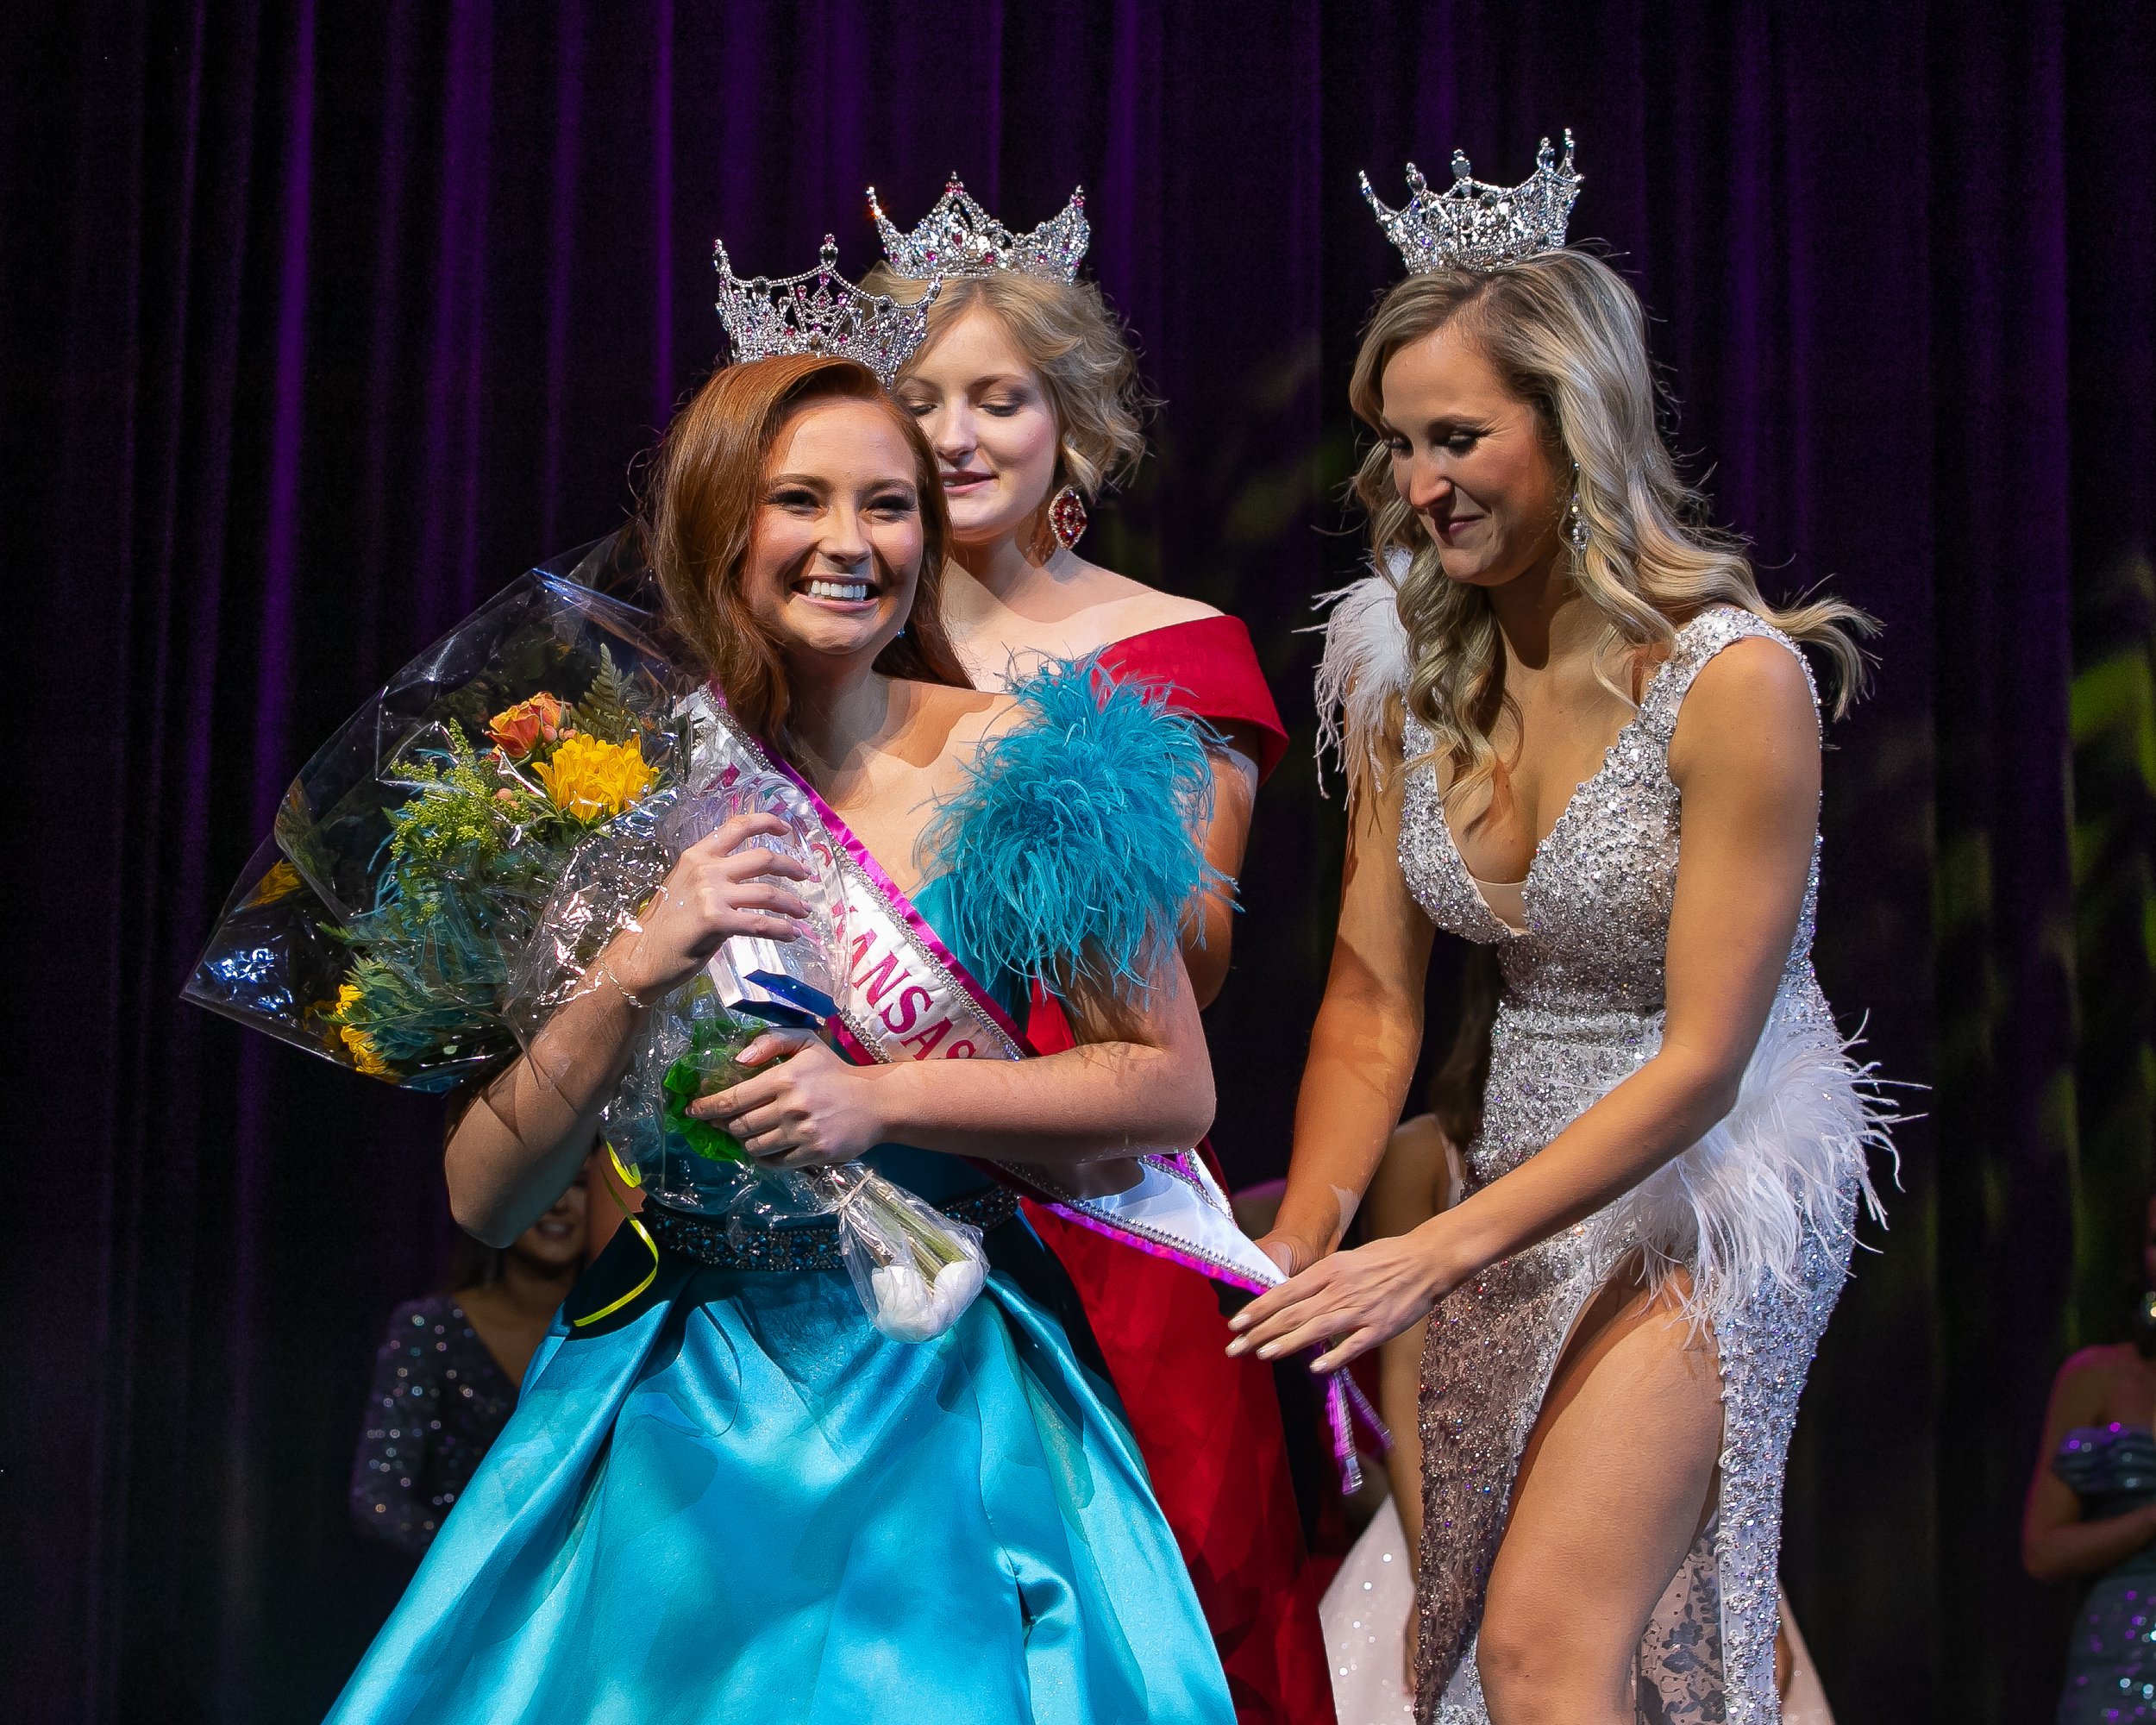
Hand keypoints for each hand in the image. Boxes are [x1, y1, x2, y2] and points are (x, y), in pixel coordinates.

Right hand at [607, 814, 810, 1001]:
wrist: (640, 956)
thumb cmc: (664, 925)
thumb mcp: (685, 887)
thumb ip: (714, 878)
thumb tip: (747, 882)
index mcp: (697, 855)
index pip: (737, 826)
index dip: (767, 822)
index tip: (786, 830)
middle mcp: (706, 868)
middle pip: (763, 858)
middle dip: (791, 867)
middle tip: (805, 877)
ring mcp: (711, 894)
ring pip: (767, 892)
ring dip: (792, 903)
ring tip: (803, 913)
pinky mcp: (716, 921)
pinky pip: (759, 923)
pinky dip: (781, 929)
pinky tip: (791, 934)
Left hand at [689, 1029, 886, 1168]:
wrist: (875, 1103)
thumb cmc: (834, 1072)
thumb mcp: (806, 1042)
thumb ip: (771, 1041)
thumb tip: (738, 1060)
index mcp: (785, 1078)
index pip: (734, 1098)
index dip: (708, 1107)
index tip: (693, 1110)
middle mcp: (791, 1106)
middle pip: (739, 1125)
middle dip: (723, 1126)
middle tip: (720, 1123)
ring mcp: (803, 1132)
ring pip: (754, 1146)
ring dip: (744, 1142)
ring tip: (746, 1134)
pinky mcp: (814, 1153)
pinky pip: (774, 1162)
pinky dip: (763, 1158)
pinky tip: (766, 1148)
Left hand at [1225, 1223, 1458, 1372]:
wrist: (1425, 1260)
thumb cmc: (1385, 1258)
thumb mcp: (1346, 1260)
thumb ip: (1320, 1280)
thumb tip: (1291, 1297)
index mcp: (1329, 1270)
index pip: (1285, 1292)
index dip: (1258, 1309)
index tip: (1235, 1323)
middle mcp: (1339, 1289)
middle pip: (1293, 1313)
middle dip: (1260, 1331)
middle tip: (1235, 1347)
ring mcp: (1360, 1310)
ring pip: (1316, 1329)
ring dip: (1287, 1343)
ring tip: (1262, 1354)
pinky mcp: (1380, 1328)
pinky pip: (1353, 1345)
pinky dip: (1334, 1356)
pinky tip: (1315, 1368)